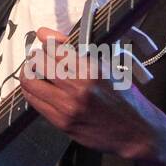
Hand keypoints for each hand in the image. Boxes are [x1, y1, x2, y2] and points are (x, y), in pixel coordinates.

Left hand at [18, 26, 165, 165]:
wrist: (136, 131)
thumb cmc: (124, 97)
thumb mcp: (107, 67)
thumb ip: (75, 50)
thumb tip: (44, 33)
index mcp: (91, 70)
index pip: (53, 49)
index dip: (46, 44)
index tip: (46, 44)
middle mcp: (77, 88)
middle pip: (38, 64)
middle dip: (35, 58)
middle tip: (39, 59)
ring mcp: (68, 108)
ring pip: (30, 84)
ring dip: (29, 74)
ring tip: (36, 73)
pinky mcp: (62, 123)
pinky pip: (35, 103)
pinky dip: (33, 93)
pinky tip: (40, 90)